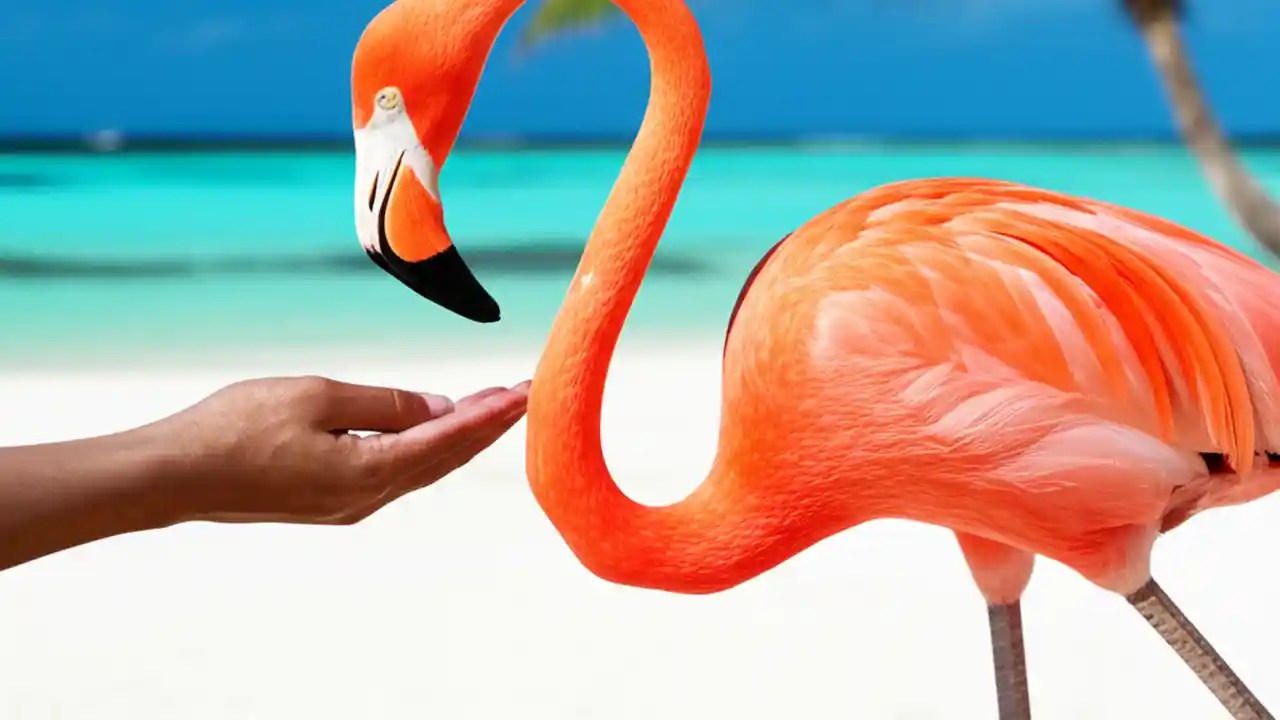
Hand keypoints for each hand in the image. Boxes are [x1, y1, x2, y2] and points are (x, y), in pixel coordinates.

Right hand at [157, 375, 528, 525]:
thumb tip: (439, 407)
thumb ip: (386, 404)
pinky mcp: (329, 502)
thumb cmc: (236, 429)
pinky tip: (433, 433)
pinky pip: (395, 474)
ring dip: (459, 438)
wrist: (173, 476)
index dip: (492, 414)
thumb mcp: (317, 397)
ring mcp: (348, 505)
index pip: (449, 438)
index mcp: (369, 473)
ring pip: (422, 468)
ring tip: (491, 410)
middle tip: (522, 396)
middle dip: (486, 426)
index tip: (528, 393)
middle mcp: (367, 498)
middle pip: (445, 458)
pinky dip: (425, 449)